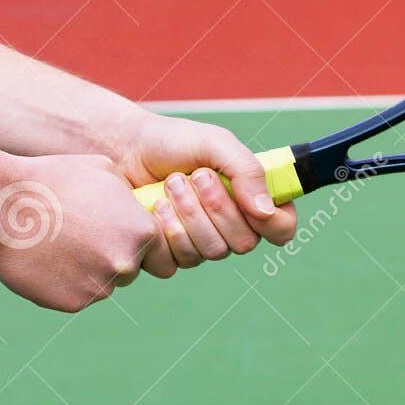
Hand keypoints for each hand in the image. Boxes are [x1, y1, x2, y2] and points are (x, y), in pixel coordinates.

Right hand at [0, 150, 170, 312]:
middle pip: (132, 270)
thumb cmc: (54, 181)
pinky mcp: (72, 303)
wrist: (3, 206)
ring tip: (62, 246)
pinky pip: (78, 296)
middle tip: (85, 240)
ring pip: (104, 284)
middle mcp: (127, 262)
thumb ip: (133, 200)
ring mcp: (99, 286)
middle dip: (115, 258)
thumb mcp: (107, 174)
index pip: (162, 254)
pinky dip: (65, 284)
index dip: (145, 248)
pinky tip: (48, 260)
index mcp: (143, 232)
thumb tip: (143, 210)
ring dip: (90, 271)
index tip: (123, 239)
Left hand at [114, 113, 296, 266]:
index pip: (281, 228)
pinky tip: (154, 207)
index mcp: (252, 199)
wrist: (123, 149)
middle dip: (217, 207)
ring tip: (170, 184)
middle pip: (244, 243)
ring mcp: (201, 243)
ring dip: (189, 214)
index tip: (255, 207)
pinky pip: (178, 262)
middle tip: (195, 176)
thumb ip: (248, 171)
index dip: (274, 225)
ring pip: (211, 252)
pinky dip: (166, 232)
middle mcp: (232, 226)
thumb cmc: (174, 142)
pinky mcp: (170, 253)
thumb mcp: (217, 144)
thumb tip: (266, 211)